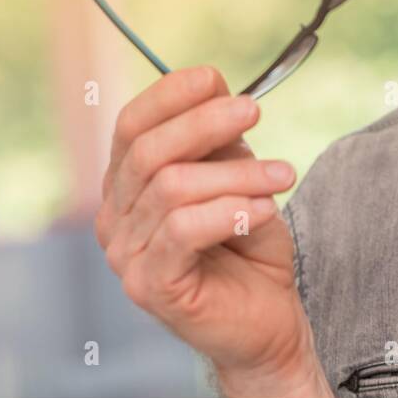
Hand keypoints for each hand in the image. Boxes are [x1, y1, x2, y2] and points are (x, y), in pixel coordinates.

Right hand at [95, 65, 331, 397]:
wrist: (265, 320)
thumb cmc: (248, 248)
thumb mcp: (238, 180)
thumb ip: (221, 144)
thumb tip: (220, 94)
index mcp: (129, 184)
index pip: (130, 125)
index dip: (169, 95)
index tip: (215, 77)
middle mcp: (116, 217)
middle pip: (148, 151)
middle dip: (206, 123)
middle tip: (255, 113)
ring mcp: (126, 254)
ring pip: (173, 187)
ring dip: (237, 174)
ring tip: (282, 176)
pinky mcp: (149, 284)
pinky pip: (183, 229)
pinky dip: (230, 210)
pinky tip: (264, 210)